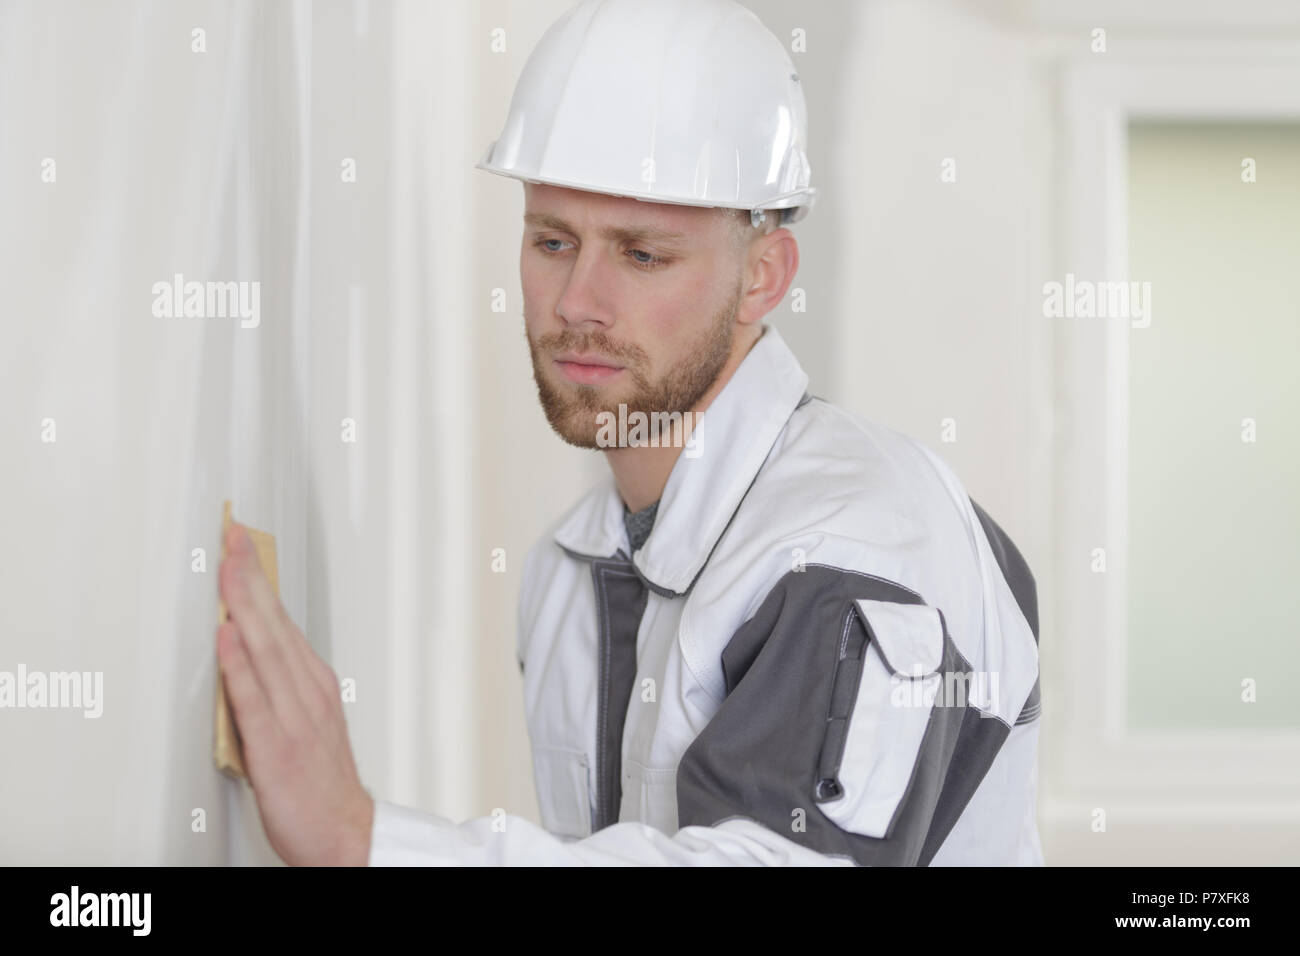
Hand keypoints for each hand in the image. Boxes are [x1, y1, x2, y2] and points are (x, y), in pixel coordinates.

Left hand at [216, 521, 373, 865]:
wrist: (345, 835)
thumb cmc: (323, 785)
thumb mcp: (308, 722)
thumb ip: (280, 686)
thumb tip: (249, 650)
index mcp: (314, 684)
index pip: (282, 621)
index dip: (259, 580)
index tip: (243, 545)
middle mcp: (307, 693)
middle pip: (274, 624)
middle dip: (250, 577)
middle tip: (232, 537)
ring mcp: (293, 718)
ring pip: (265, 650)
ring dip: (244, 605)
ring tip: (227, 568)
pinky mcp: (276, 748)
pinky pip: (253, 699)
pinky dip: (239, 664)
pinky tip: (226, 636)